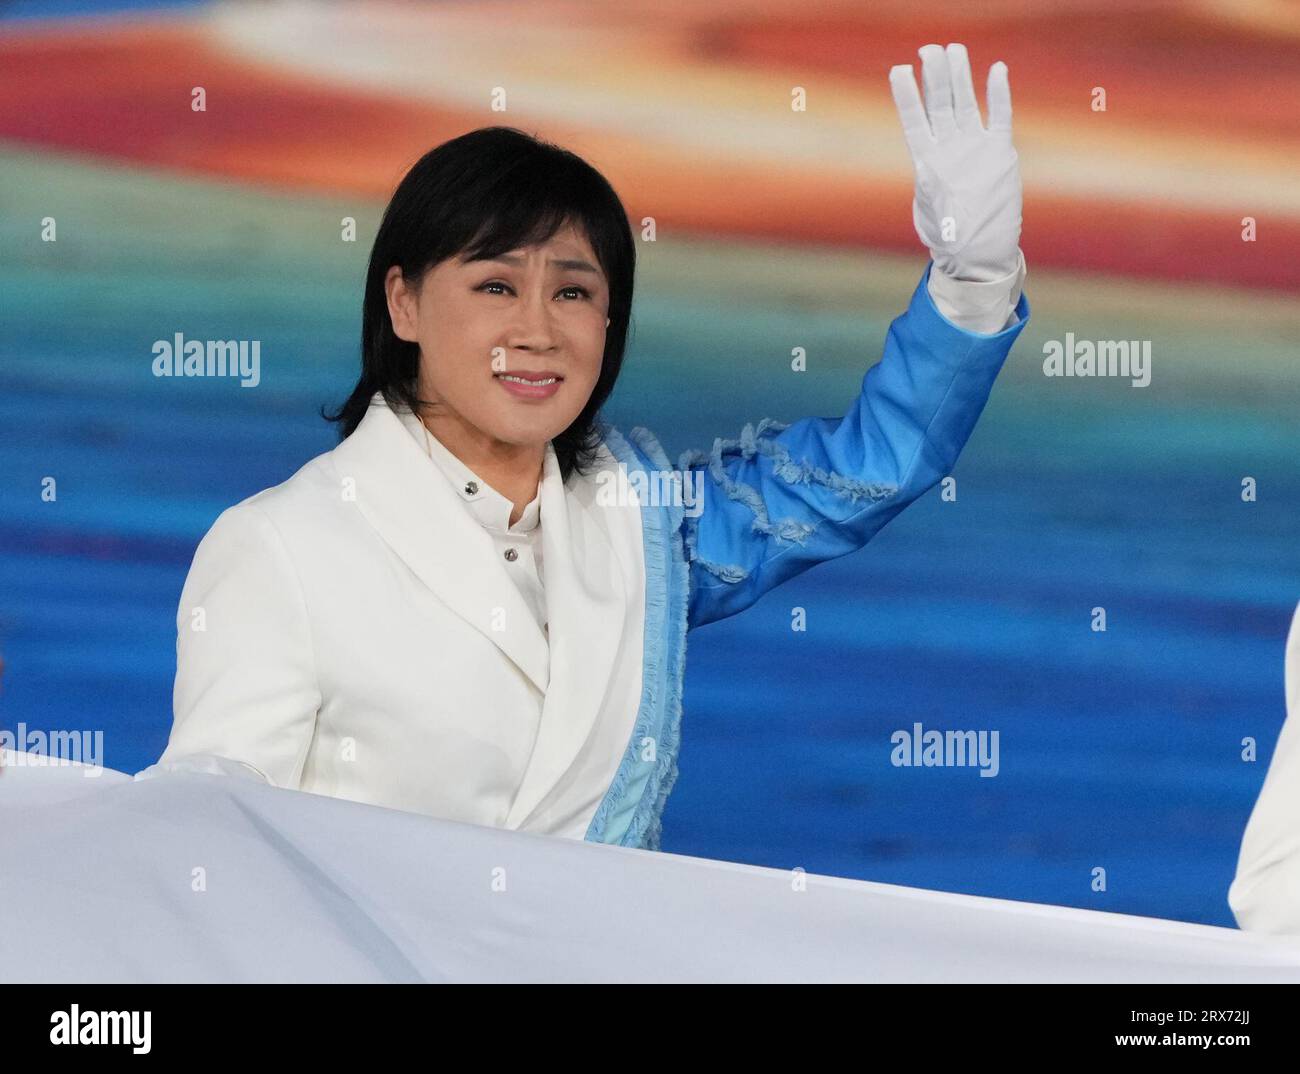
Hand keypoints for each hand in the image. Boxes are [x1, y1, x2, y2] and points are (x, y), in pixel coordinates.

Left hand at [890, 43, 1021, 282]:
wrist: (978, 254)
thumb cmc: (948, 238)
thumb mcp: (927, 212)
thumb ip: (925, 187)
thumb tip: (923, 170)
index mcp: (929, 163)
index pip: (914, 122)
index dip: (906, 97)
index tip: (898, 71)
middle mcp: (951, 150)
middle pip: (940, 106)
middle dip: (934, 77)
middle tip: (929, 50)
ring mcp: (975, 150)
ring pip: (965, 106)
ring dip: (960, 78)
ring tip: (953, 50)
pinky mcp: (1000, 155)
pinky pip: (999, 118)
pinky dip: (998, 95)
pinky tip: (996, 70)